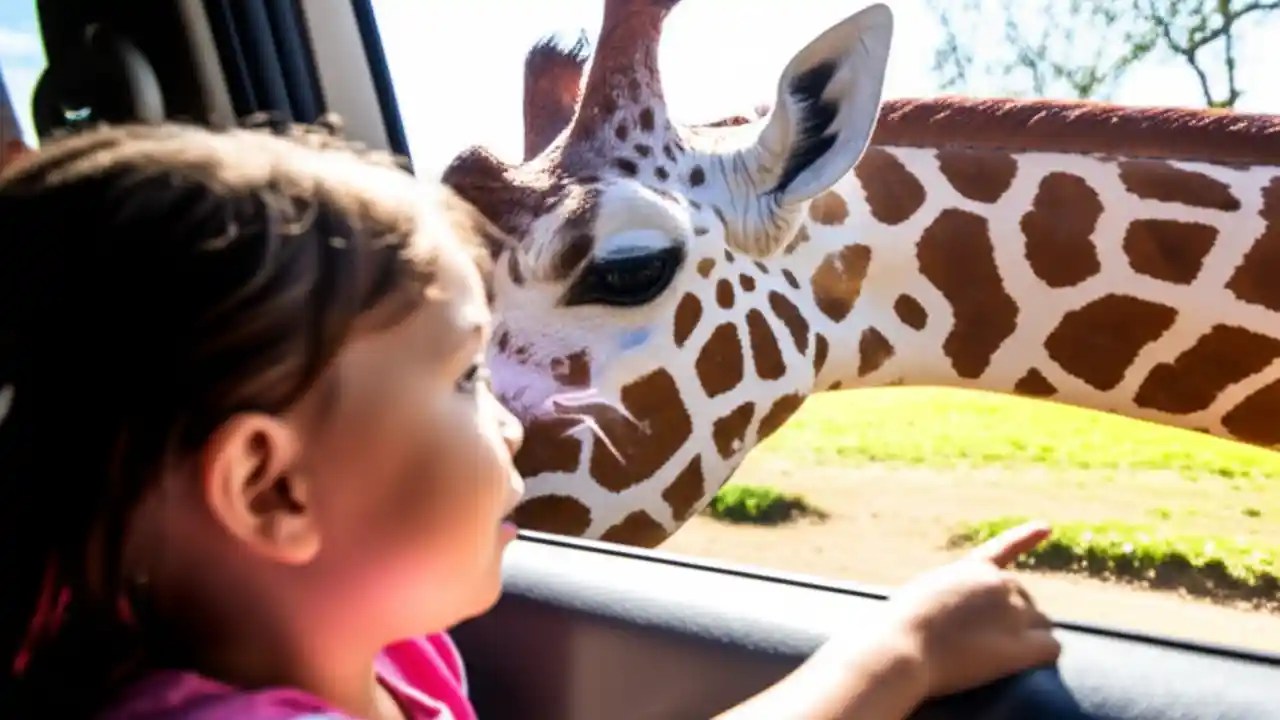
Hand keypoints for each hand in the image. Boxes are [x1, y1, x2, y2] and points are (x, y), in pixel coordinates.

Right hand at [884, 520, 1060, 697]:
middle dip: (1015, 617)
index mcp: (971, 569)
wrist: (903, 646)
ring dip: (1029, 637)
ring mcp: (1013, 613)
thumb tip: (958, 611)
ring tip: (996, 656)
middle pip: (1025, 599)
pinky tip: (1023, 665)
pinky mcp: (1021, 646)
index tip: (1046, 528)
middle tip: (986, 642)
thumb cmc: (899, 626)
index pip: (1004, 548)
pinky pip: (1051, 648)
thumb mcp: (923, 591)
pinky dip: (1042, 656)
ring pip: (1041, 624)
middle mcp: (997, 584)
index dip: (1027, 537)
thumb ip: (950, 592)